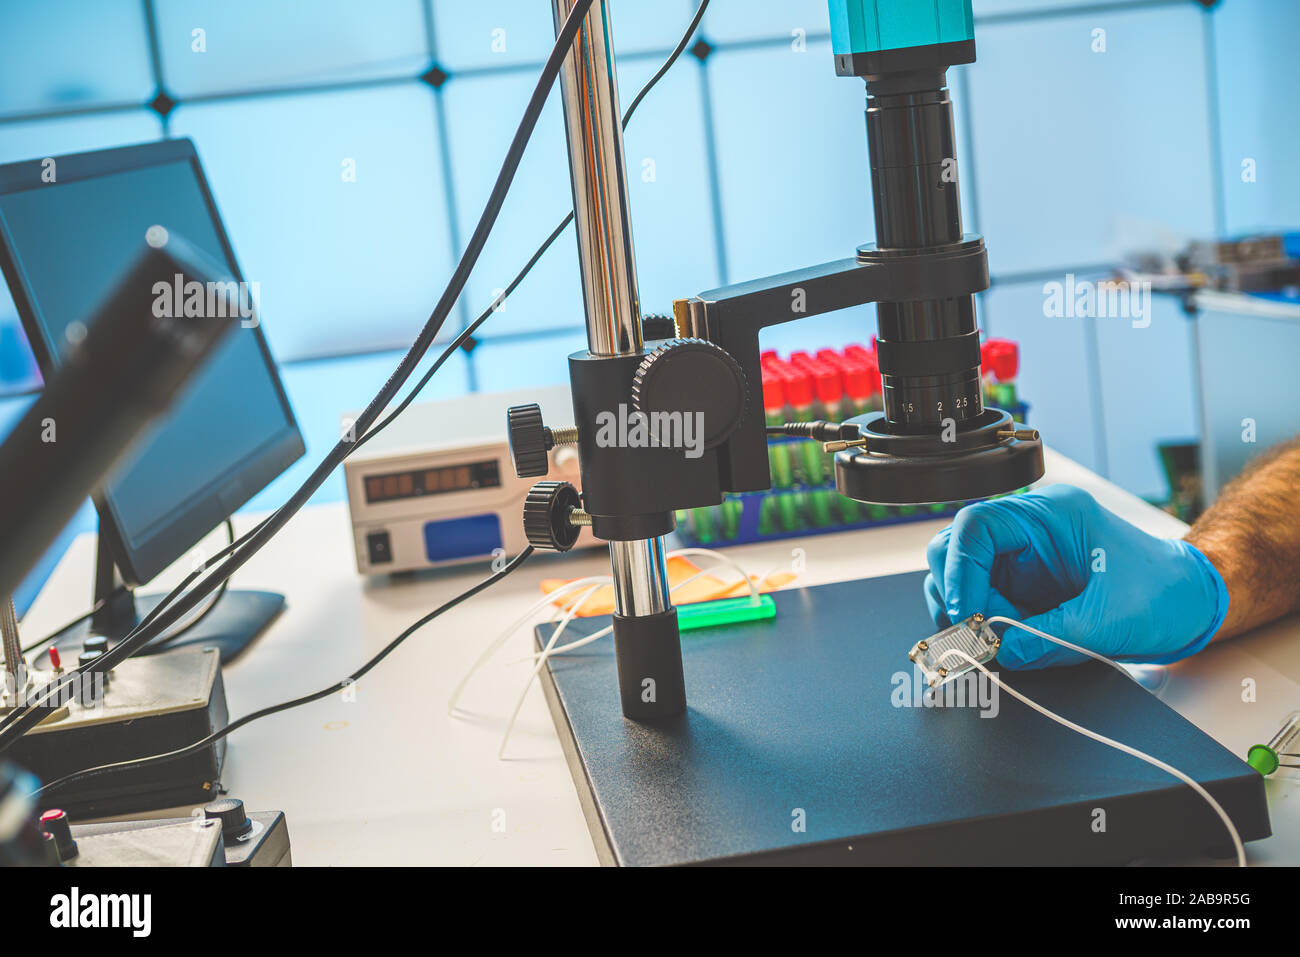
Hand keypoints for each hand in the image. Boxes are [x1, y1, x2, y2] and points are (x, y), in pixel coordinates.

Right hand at [922, 484, 1228, 668]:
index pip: (978, 526)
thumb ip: (1051, 637)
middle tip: (979, 633)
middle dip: (960, 593)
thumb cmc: (1166, 593)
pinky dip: (983, 623)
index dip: (961, 571)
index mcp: (1052, 515)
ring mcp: (1022, 555)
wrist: (1192, 603)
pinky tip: (1006, 641)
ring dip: (969, 611)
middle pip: (958, 547)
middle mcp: (1029, 529)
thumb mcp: (1110, 621)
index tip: (969, 614)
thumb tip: (1002, 651)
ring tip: (999, 641)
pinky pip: (982, 597)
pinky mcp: (1022, 582)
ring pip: (963, 574)